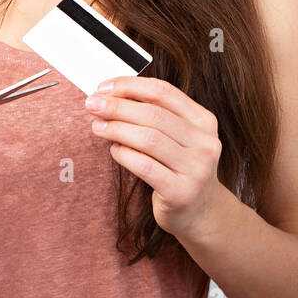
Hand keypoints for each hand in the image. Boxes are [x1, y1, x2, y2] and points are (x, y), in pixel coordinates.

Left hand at [83, 76, 224, 239]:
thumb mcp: (177, 137)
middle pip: (154, 114)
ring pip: (149, 139)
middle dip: (118, 106)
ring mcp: (196, 168)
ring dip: (117, 129)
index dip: (130, 86)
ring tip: (97, 126)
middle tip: (92, 104)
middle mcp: (205, 142)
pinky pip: (146, 167)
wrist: (200, 211)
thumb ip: (152, 116)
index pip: (164, 92)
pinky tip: (114, 150)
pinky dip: (125, 155)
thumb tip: (110, 96)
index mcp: (203, 121)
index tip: (104, 87)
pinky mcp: (181, 192)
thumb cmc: (179, 168)